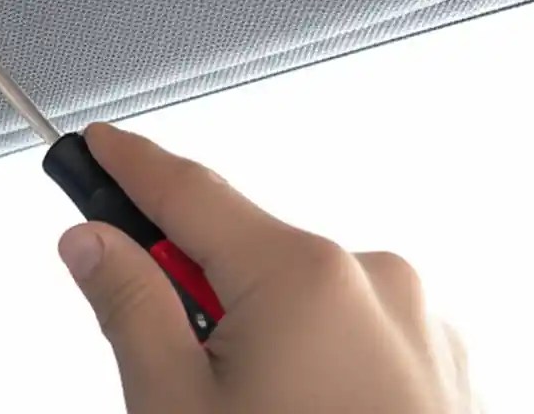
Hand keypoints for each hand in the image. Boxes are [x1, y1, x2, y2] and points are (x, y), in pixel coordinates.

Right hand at [58, 123, 475, 413]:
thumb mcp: (175, 409)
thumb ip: (128, 308)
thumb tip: (93, 245)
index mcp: (303, 276)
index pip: (189, 188)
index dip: (130, 163)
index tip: (97, 146)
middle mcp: (373, 281)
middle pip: (244, 247)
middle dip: (192, 281)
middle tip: (162, 351)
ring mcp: (417, 321)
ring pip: (297, 292)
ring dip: (254, 325)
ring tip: (245, 410)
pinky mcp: (440, 361)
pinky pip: (349, 327)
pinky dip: (308, 351)